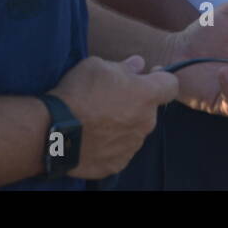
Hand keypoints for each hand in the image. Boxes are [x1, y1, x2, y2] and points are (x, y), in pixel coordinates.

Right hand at [49, 55, 177, 179]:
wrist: (55, 131)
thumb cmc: (78, 92)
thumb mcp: (98, 65)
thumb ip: (123, 66)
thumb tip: (138, 64)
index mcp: (146, 95)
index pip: (171, 84)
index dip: (161, 78)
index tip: (149, 75)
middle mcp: (146, 122)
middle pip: (150, 109)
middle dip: (136, 102)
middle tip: (111, 97)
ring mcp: (133, 145)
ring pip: (135, 130)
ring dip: (124, 123)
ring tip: (97, 119)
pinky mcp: (118, 163)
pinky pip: (121, 149)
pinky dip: (111, 143)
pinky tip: (93, 136)